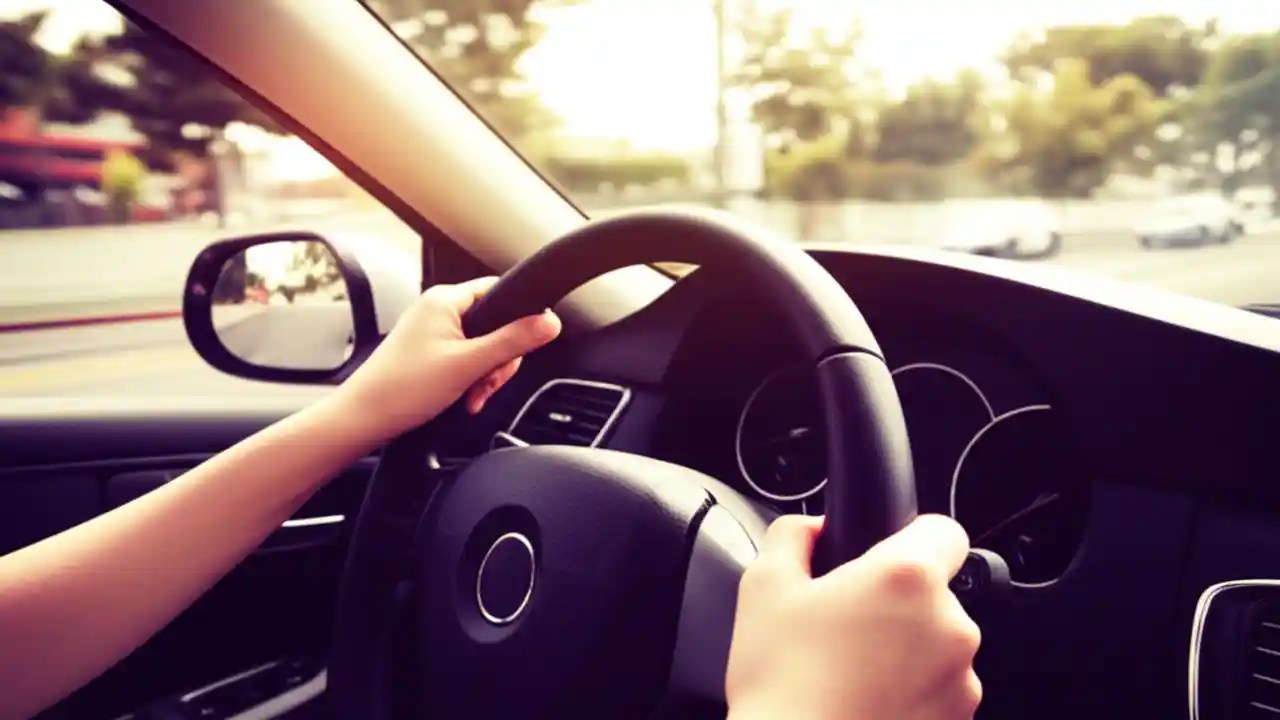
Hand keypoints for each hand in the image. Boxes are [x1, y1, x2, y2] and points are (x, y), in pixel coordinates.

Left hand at [336, 277, 560, 441]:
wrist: (365, 418)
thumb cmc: (404, 388)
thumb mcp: (469, 364)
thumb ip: (513, 341)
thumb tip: (550, 323)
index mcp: (446, 300)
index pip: (500, 291)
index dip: (519, 318)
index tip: (526, 344)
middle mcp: (438, 310)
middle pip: (496, 324)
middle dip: (500, 359)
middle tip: (488, 381)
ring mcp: (433, 332)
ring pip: (483, 346)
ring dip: (486, 374)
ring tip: (473, 395)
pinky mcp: (430, 353)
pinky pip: (466, 359)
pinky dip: (471, 379)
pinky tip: (465, 398)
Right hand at [726, 515, 980, 719]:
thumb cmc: (782, 684)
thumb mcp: (763, 587)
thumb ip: (792, 535)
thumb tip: (812, 529)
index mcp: (907, 578)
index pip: (945, 530)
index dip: (913, 536)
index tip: (883, 556)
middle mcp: (949, 626)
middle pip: (935, 594)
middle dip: (896, 604)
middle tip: (843, 627)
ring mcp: (960, 681)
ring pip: (937, 646)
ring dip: (906, 652)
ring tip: (850, 673)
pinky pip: (938, 692)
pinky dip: (910, 695)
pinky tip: (863, 704)